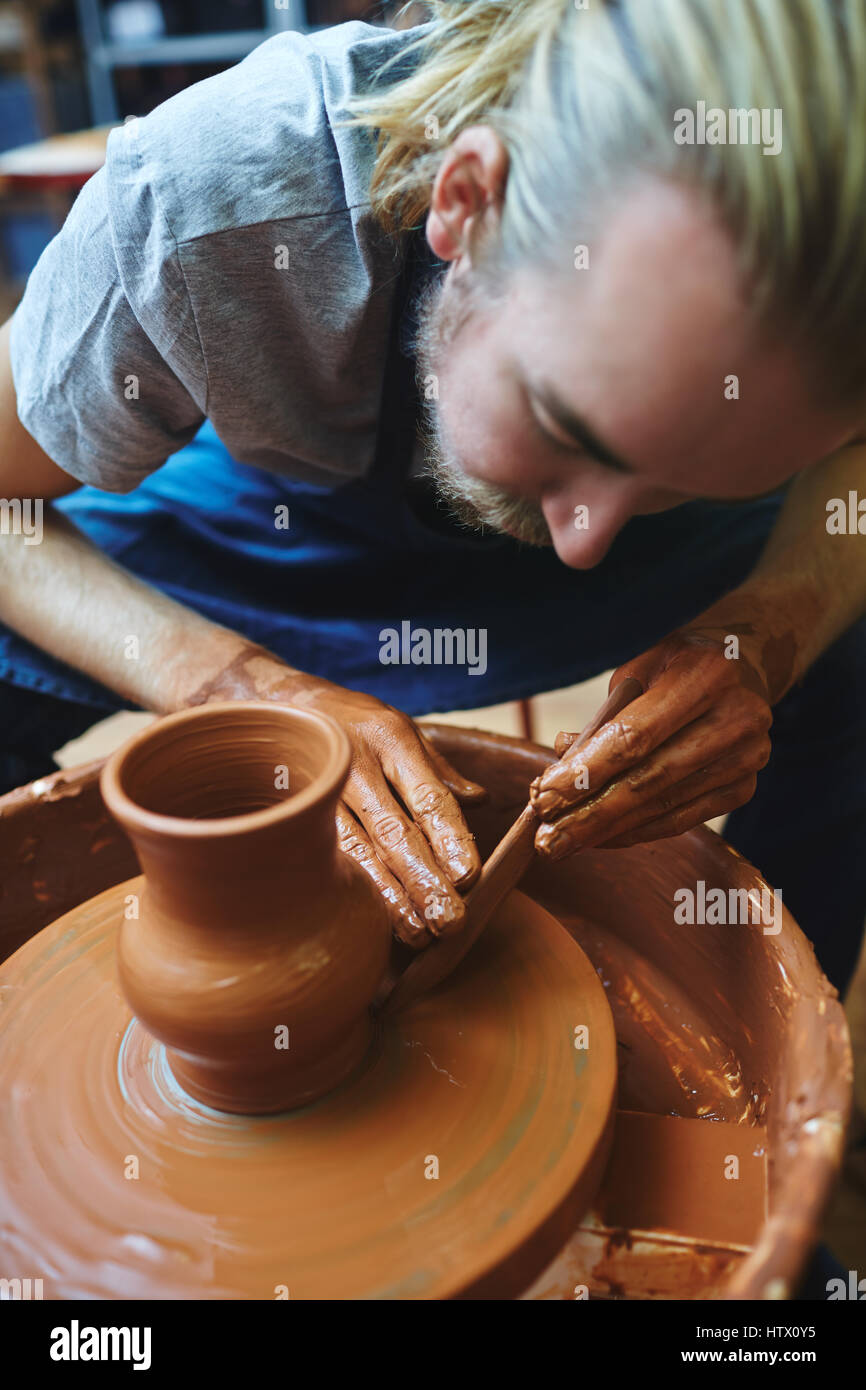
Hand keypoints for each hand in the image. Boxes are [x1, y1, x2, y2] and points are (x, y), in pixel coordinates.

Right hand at [188, 648, 484, 948]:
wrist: (274, 703)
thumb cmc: (351, 722)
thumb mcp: (398, 728)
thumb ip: (437, 770)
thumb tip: (479, 801)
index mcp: (390, 739)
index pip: (426, 795)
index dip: (449, 837)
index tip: (469, 876)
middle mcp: (354, 764)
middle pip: (392, 830)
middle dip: (423, 880)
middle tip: (448, 921)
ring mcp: (318, 791)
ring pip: (356, 851)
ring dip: (387, 897)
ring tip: (415, 933)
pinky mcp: (292, 813)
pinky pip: (325, 856)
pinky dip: (350, 890)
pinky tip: (367, 920)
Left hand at [530, 623, 772, 854]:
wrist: (740, 667)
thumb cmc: (675, 665)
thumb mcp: (637, 671)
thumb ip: (603, 719)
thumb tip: (563, 769)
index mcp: (706, 674)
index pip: (636, 735)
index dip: (588, 772)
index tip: (545, 798)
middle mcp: (736, 717)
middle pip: (649, 779)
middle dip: (590, 813)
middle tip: (547, 840)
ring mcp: (747, 757)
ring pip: (663, 805)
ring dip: (607, 829)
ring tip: (563, 842)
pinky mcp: (745, 788)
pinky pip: (681, 818)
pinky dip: (636, 831)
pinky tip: (601, 838)